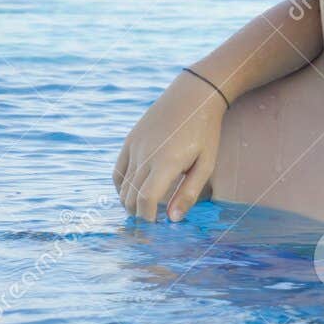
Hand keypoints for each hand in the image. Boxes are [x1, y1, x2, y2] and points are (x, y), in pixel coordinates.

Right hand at [112, 71, 226, 221]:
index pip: (146, 200)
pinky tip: (134, 193)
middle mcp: (145, 155)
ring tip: (145, 210)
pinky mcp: (129, 140)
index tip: (156, 228)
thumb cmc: (205, 131)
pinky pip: (118, 171)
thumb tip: (174, 218)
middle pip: (131, 197)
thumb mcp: (206, 164)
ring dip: (130, 202)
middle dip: (139, 214)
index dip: (147, 219)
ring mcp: (134, 146)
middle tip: (152, 223)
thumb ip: (189, 192)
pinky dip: (122, 187)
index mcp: (165, 162)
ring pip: (122, 186)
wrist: (193, 96)